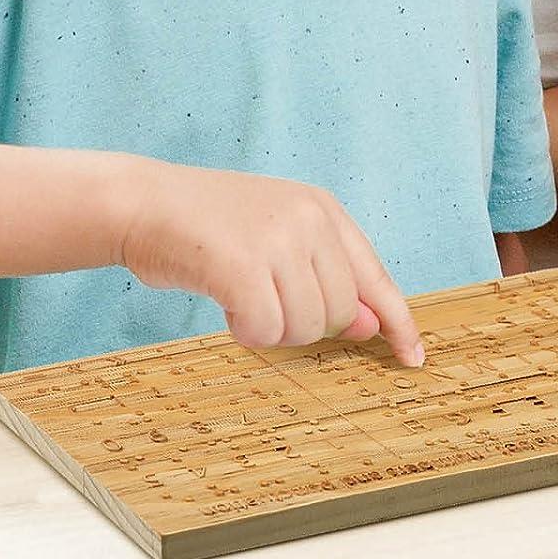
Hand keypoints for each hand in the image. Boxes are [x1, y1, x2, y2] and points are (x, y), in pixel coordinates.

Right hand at [117, 163, 424, 365]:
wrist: (145, 202)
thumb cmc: (209, 227)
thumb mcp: (277, 237)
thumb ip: (325, 275)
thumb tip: (371, 326)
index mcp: (324, 209)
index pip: (376, 275)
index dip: (397, 321)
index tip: (412, 356)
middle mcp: (309, 218)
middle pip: (340, 313)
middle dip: (304, 325)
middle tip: (263, 301)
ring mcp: (278, 239)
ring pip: (307, 327)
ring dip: (271, 329)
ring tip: (240, 295)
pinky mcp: (244, 265)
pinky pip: (267, 332)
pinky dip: (246, 332)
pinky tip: (225, 304)